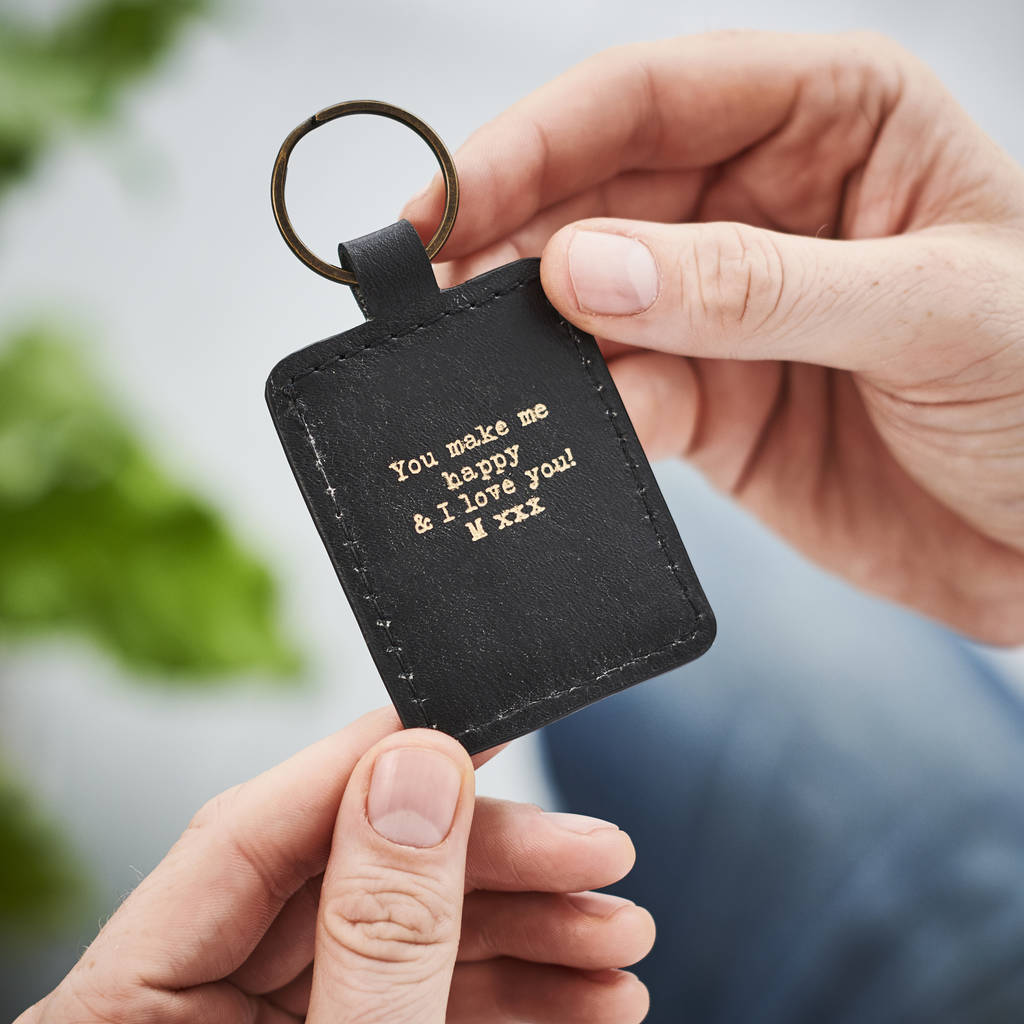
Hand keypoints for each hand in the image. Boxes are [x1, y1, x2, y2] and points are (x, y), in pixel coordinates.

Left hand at [17, 709, 652, 1022]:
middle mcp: (187, 1018)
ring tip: (621, 946)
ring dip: (523, 936)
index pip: (249, 832)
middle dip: (491, 866)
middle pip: (347, 879)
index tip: (485, 724)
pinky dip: (512, 1001)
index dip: (374, 761)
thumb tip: (416, 769)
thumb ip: (376, 933)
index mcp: (124, 1015)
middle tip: (603, 861)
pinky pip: (421, 1008)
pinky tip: (589, 1001)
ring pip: (399, 940)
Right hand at [404, 31, 1023, 643]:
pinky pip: (618, 394)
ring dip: (538, 336)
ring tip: (488, 367)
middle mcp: (760, 205)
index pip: (648, 97)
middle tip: (439, 297)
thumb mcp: (928, 310)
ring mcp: (724, 310)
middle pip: (595, 196)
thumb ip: (754, 287)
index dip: (535, 141)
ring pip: (589, 302)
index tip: (445, 202)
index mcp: (831, 120)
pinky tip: (574, 427)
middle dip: (511, 241)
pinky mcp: (706, 404)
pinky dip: (588, 411)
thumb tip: (581, 268)